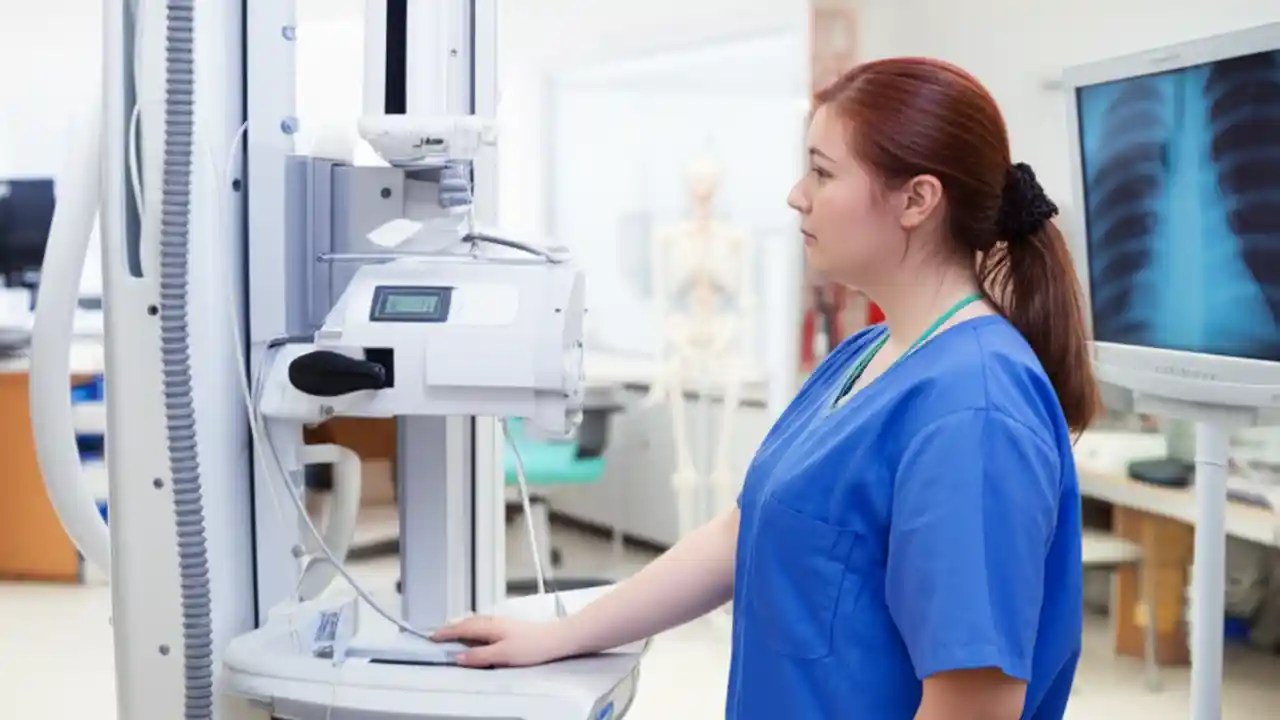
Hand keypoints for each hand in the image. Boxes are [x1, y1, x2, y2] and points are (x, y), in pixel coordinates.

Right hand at [431, 615, 577, 667]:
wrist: (557, 638)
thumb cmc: (534, 645)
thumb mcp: (502, 655)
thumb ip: (479, 656)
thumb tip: (460, 657)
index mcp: (489, 626)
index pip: (461, 628)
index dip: (445, 633)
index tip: (432, 636)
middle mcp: (495, 621)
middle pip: (467, 622)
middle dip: (451, 627)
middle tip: (437, 633)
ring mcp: (503, 623)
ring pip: (476, 622)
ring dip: (462, 626)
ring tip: (453, 631)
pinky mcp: (510, 627)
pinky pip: (484, 624)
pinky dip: (474, 627)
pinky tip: (479, 633)